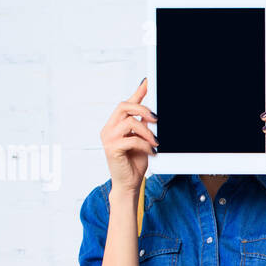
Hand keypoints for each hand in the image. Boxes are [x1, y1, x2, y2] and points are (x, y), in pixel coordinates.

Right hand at [100, 78, 157, 193]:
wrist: (130, 183)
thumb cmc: (135, 163)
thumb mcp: (143, 140)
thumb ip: (144, 126)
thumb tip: (153, 113)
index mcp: (116, 124)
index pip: (127, 103)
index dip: (138, 91)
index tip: (148, 81)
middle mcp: (109, 128)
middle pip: (124, 107)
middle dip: (142, 109)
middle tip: (156, 118)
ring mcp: (108, 138)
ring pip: (129, 122)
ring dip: (147, 131)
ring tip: (156, 142)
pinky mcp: (112, 148)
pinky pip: (131, 139)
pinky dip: (145, 144)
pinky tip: (152, 151)